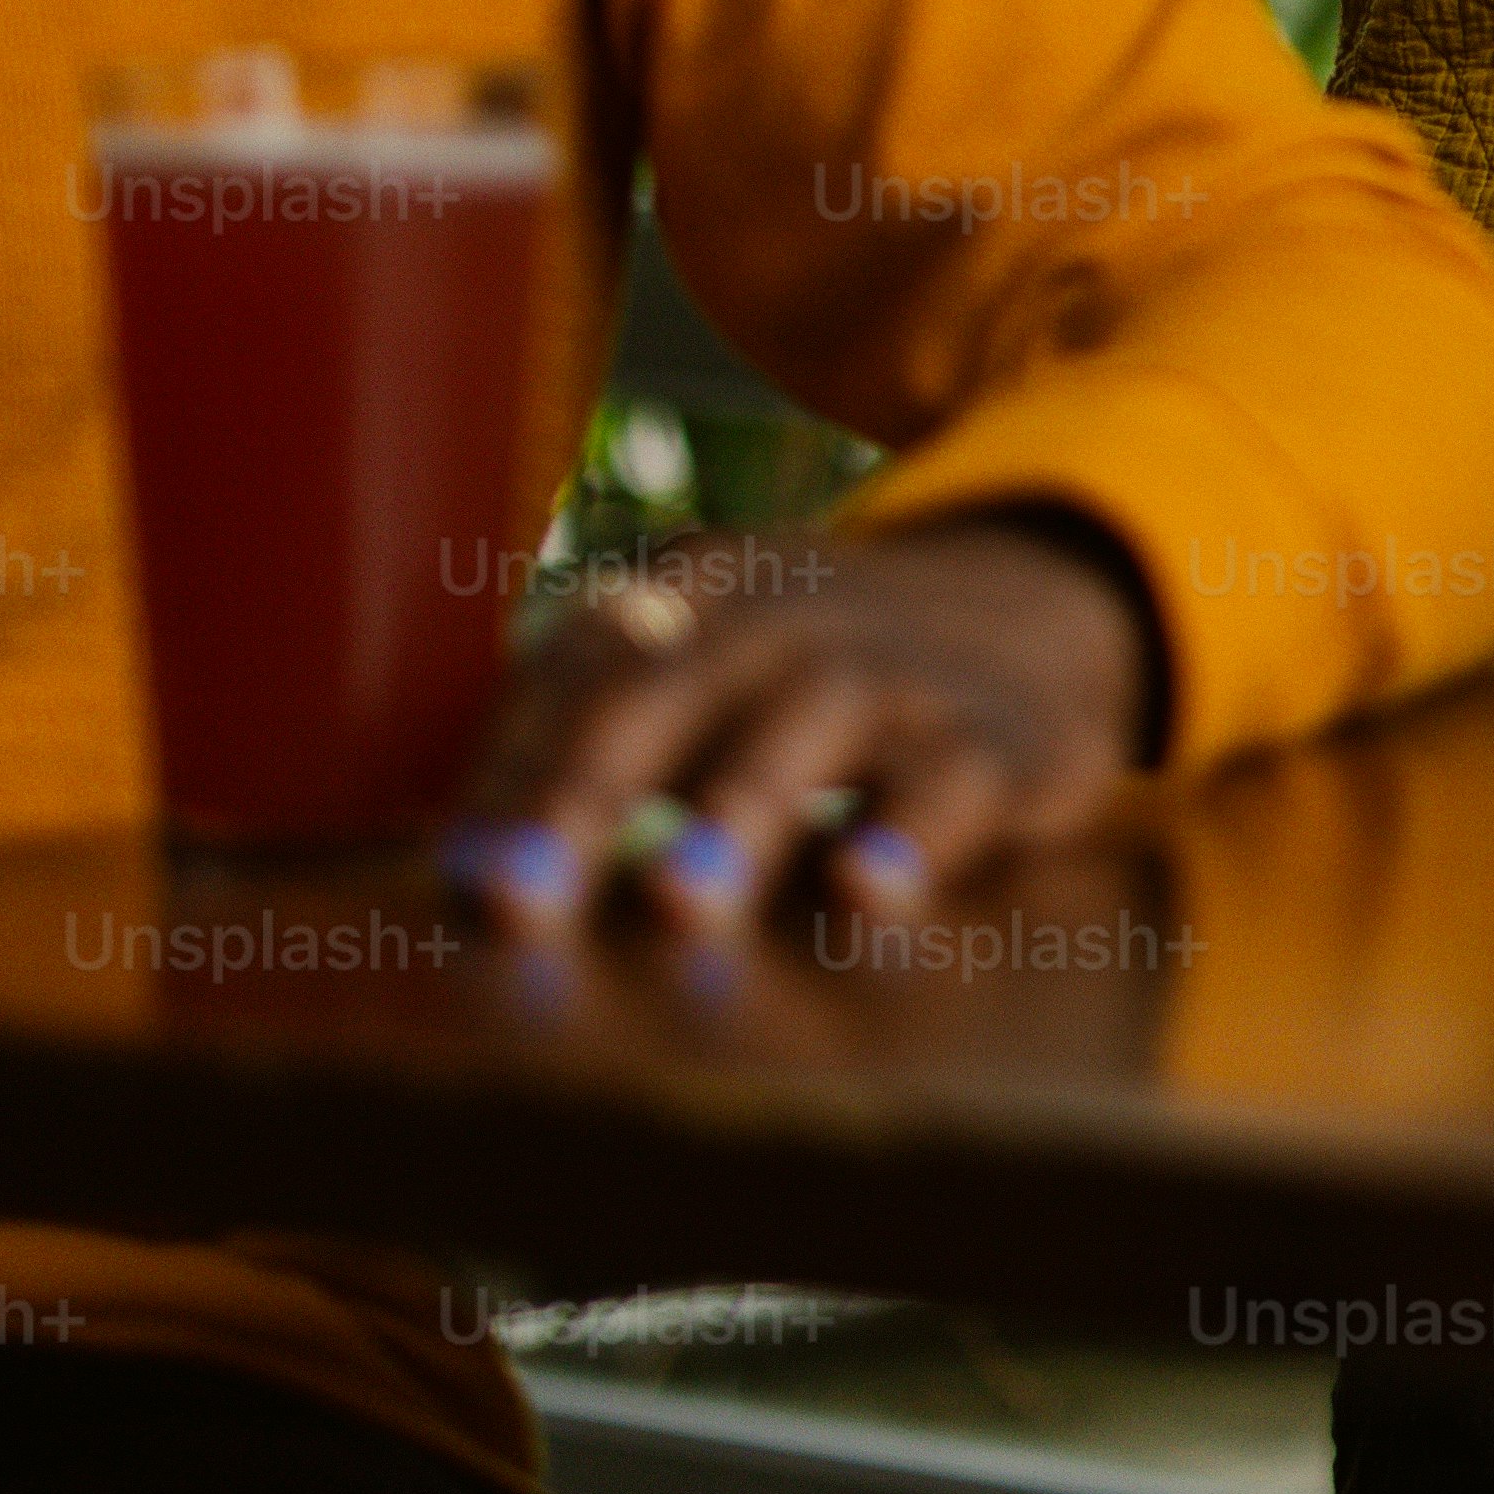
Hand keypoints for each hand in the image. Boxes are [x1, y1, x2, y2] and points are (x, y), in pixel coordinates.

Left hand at [456, 512, 1154, 932]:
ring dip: (740, 811)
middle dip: (589, 793)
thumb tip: (458, 885)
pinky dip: (913, 836)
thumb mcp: (706, 669)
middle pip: (670, 689)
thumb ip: (590, 749)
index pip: (573, 673)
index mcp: (691, 593)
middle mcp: (786, 618)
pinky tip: (870, 891)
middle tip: (520, 892)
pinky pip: (955, 785)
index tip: (454, 880)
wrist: (1039, 612)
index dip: (507, 774)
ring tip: (680, 899)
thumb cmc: (811, 685)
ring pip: (811, 727)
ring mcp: (898, 673)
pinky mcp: (1001, 741)